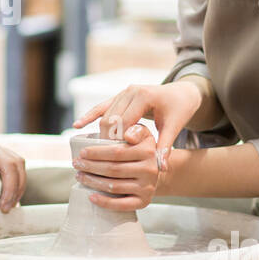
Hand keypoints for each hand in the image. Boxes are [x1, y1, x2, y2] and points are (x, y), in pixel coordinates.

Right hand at [71, 79, 202, 174]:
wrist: (181, 93)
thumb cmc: (179, 109)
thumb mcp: (175, 126)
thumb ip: (165, 146)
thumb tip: (161, 168)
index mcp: (143, 96)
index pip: (123, 121)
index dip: (118, 140)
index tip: (115, 159)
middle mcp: (130, 91)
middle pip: (111, 118)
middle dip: (106, 139)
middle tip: (103, 159)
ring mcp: (124, 92)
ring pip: (105, 114)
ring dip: (101, 133)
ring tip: (94, 152)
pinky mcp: (120, 96)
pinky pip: (102, 107)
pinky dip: (90, 116)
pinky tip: (78, 126)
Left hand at [72, 122, 157, 210]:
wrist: (156, 171)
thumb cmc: (141, 150)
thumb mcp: (141, 134)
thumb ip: (132, 128)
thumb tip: (125, 132)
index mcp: (147, 151)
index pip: (116, 152)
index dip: (96, 153)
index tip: (82, 152)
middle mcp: (149, 170)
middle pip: (113, 169)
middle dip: (90, 167)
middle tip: (76, 164)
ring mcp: (147, 187)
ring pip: (114, 186)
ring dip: (93, 182)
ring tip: (80, 176)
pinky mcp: (144, 201)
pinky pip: (121, 205)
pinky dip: (104, 202)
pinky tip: (91, 196)